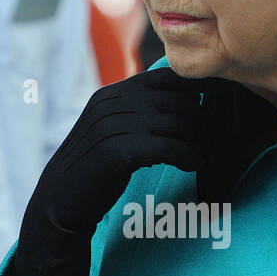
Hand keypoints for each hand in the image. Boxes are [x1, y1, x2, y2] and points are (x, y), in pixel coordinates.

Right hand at [35, 66, 215, 238]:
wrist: (60, 199)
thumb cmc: (97, 167)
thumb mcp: (114, 129)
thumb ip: (139, 112)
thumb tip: (189, 102)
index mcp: (112, 93)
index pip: (165, 76)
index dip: (196, 88)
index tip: (215, 105)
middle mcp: (110, 102)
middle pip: (175, 100)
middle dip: (200, 121)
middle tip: (210, 141)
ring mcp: (110, 125)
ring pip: (174, 123)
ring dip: (196, 142)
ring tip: (201, 156)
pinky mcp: (115, 150)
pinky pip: (167, 146)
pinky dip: (187, 156)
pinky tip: (193, 165)